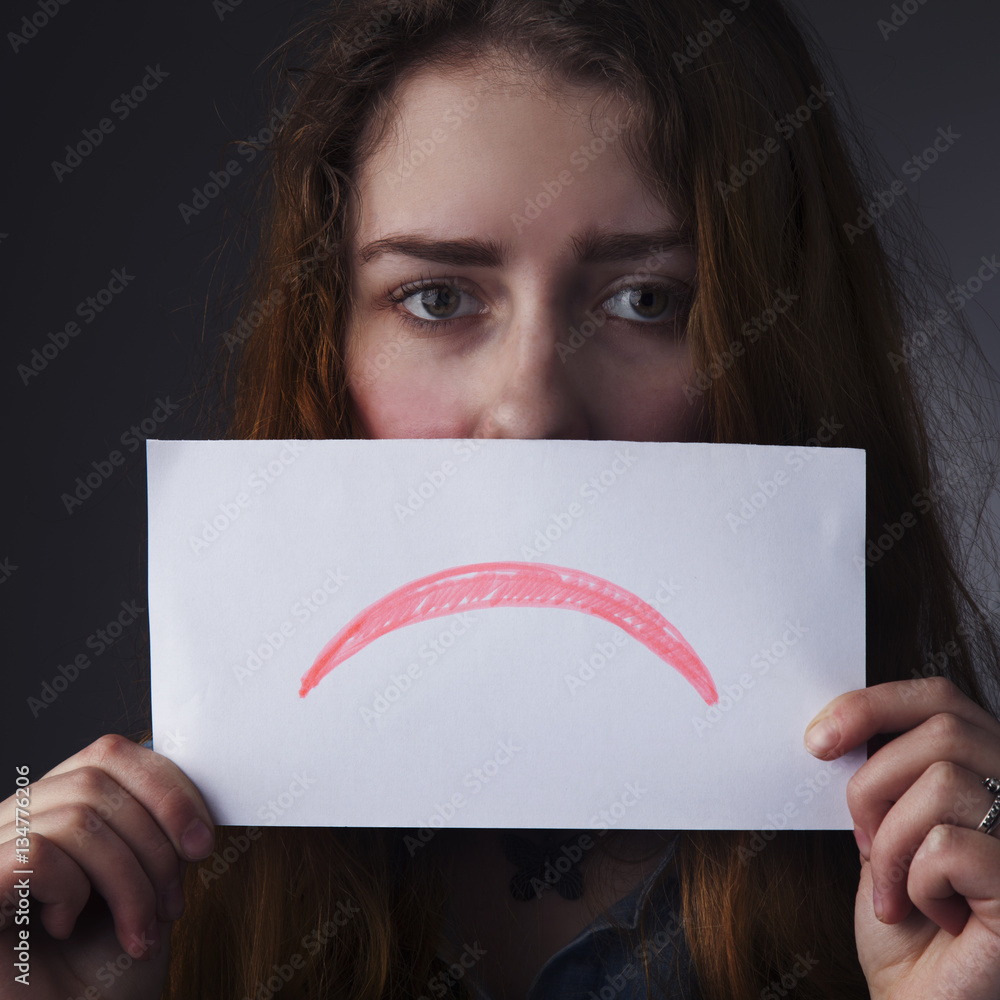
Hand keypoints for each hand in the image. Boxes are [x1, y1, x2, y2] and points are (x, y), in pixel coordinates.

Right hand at [0, 734, 214, 999]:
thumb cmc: (98, 983)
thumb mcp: (145, 893)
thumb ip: (156, 835)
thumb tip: (188, 800)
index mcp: (55, 812)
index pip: (109, 754)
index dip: (165, 786)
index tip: (202, 841)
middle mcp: (14, 823)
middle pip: (97, 779)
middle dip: (155, 843)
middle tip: (173, 904)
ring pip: (77, 817)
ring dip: (128, 879)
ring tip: (139, 930)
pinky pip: (35, 853)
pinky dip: (72, 889)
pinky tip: (64, 927)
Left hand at [804, 678, 999, 999]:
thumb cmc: (902, 919)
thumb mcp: (883, 826)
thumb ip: (883, 774)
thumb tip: (833, 726)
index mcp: (988, 770)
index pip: (940, 698)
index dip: (873, 704)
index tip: (818, 740)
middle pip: (942, 731)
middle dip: (873, 784)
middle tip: (862, 839)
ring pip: (940, 784)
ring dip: (890, 842)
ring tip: (895, 888)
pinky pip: (948, 846)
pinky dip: (915, 882)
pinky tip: (933, 915)